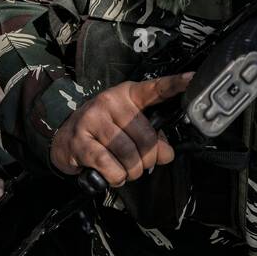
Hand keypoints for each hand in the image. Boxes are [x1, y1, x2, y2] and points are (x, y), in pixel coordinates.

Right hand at [48, 73, 191, 185]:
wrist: (63, 138)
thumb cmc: (102, 132)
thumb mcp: (128, 127)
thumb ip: (152, 138)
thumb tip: (166, 154)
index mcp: (128, 94)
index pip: (155, 88)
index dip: (176, 84)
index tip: (193, 78)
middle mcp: (110, 102)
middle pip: (146, 137)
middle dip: (149, 159)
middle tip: (141, 164)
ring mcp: (93, 120)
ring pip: (130, 155)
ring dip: (132, 171)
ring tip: (125, 169)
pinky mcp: (81, 141)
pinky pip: (110, 166)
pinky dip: (117, 177)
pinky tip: (113, 174)